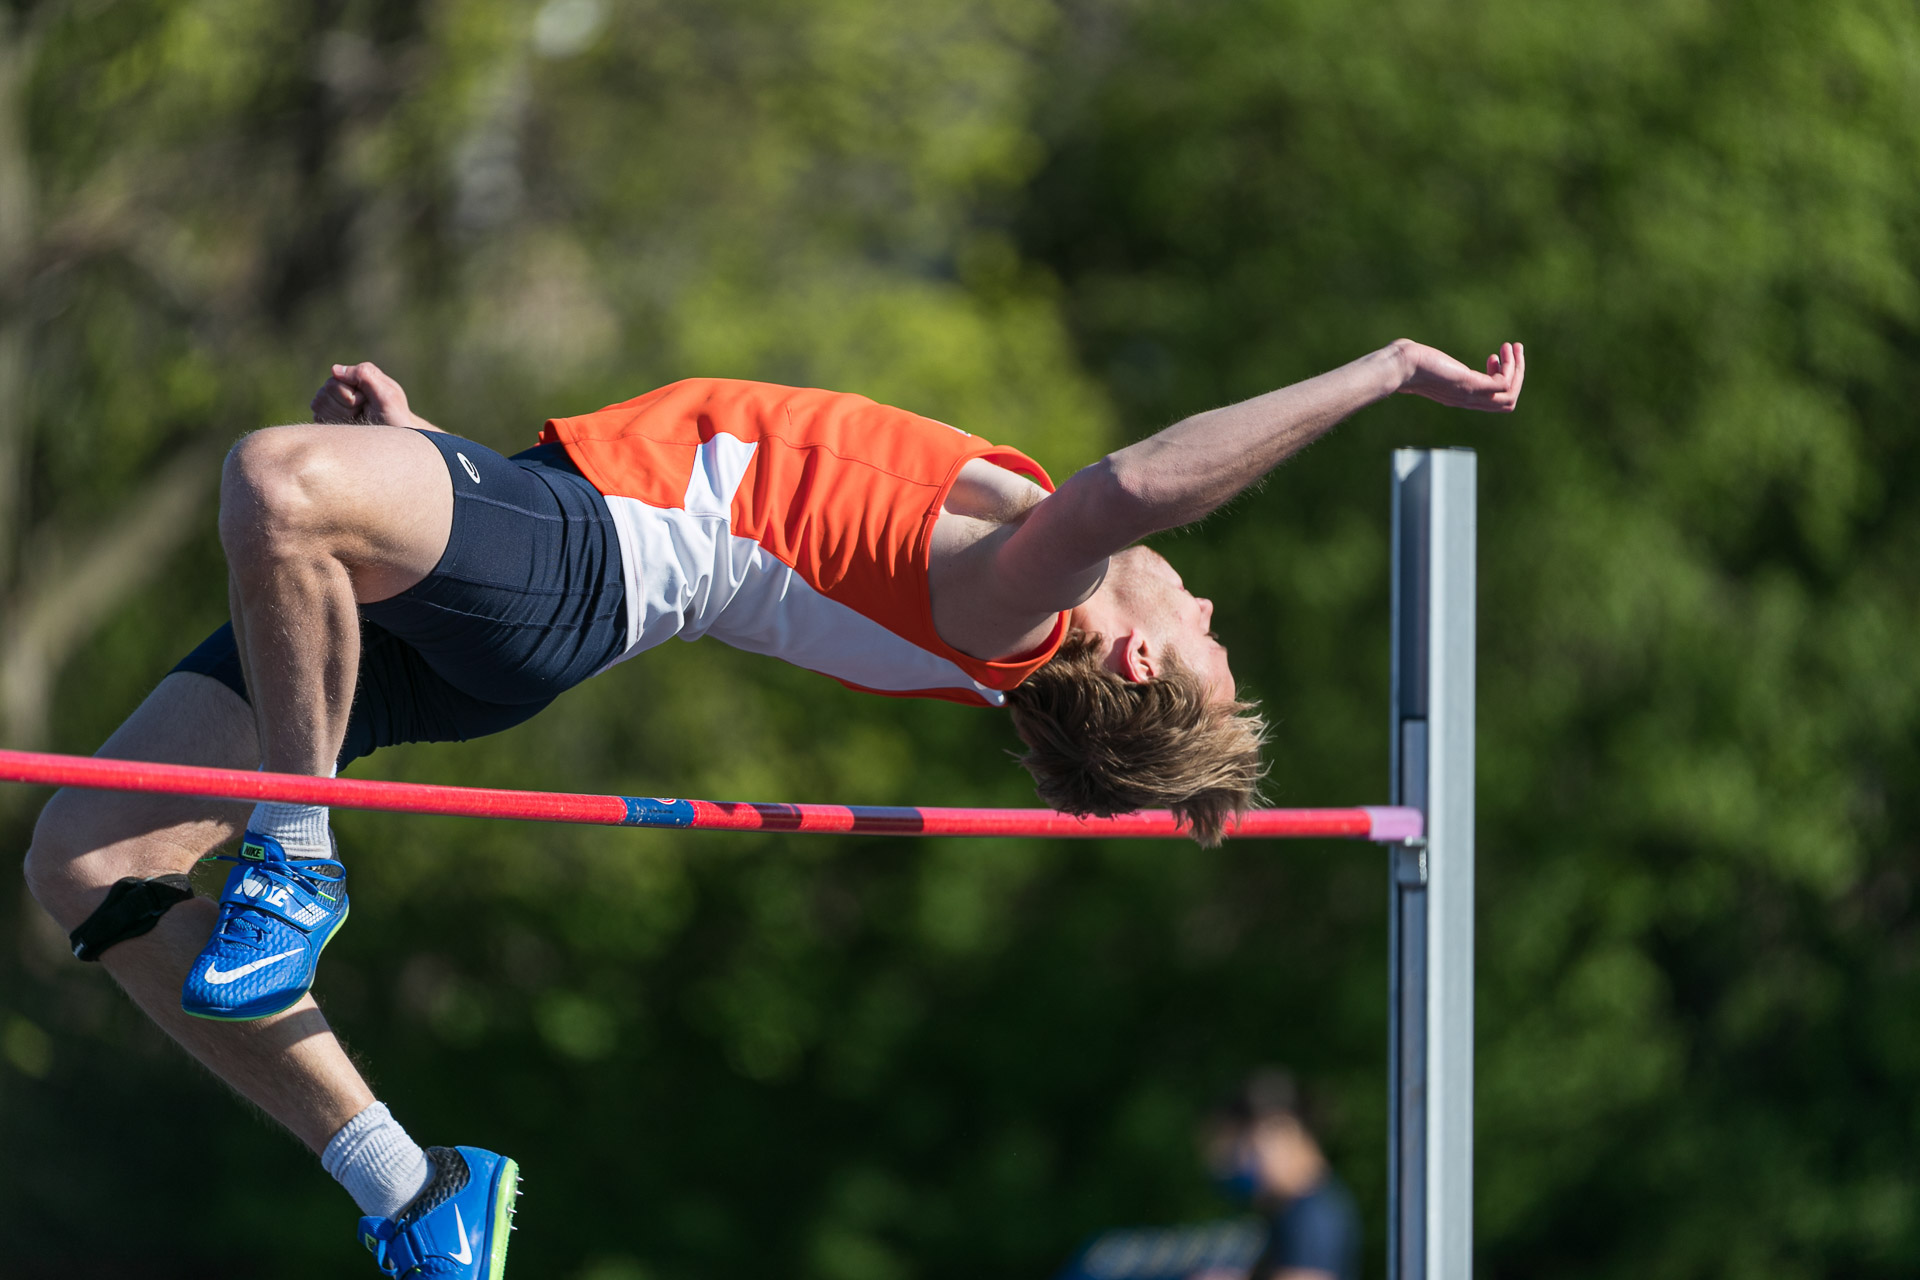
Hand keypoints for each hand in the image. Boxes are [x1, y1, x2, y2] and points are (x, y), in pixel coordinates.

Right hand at [311, 361, 415, 427]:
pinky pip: (316, 417)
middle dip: (345, 408)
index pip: (334, 383)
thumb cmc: (394, 418)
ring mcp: (334, 399)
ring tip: (358, 418)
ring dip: (340, 416)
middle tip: (364, 412)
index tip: (367, 403)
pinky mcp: (327, 415)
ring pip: (318, 404)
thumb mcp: (386, 395)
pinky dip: (333, 424)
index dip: (350, 397)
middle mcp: (344, 384)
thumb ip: (364, 375)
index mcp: (358, 375)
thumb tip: (334, 369)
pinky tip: (349, 425)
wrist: (395, 441)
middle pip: (324, 393)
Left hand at [1392, 339, 1523, 411]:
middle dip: (1516, 376)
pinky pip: (1504, 384)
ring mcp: (1469, 394)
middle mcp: (1466, 400)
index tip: (1494, 358)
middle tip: (1514, 351)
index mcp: (1458, 397)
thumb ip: (1428, 364)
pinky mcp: (1470, 385)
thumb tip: (1417, 354)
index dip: (1501, 381)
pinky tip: (1503, 350)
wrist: (1397, 366)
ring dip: (1518, 370)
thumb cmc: (1404, 362)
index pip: (1493, 402)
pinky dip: (1510, 367)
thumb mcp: (1424, 364)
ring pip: (1509, 396)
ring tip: (1514, 347)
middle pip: (1507, 403)